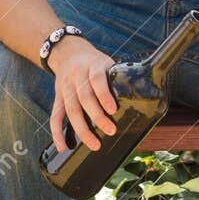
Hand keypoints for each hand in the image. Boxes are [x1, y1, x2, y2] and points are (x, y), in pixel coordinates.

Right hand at [47, 34, 118, 154]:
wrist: (68, 52)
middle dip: (97, 116)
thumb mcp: (107, 62)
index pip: (97, 79)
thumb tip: (143, 98)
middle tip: (110, 131)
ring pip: (70, 109)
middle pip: (84, 97)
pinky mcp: (58, 96)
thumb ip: (118, 78)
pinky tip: (63, 147)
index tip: (113, 110)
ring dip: (82, 129)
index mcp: (93, 65)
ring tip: (94, 144)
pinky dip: (57, 132)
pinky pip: (55, 115)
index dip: (104, 95)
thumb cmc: (95, 62)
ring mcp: (65, 87)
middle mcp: (76, 75)